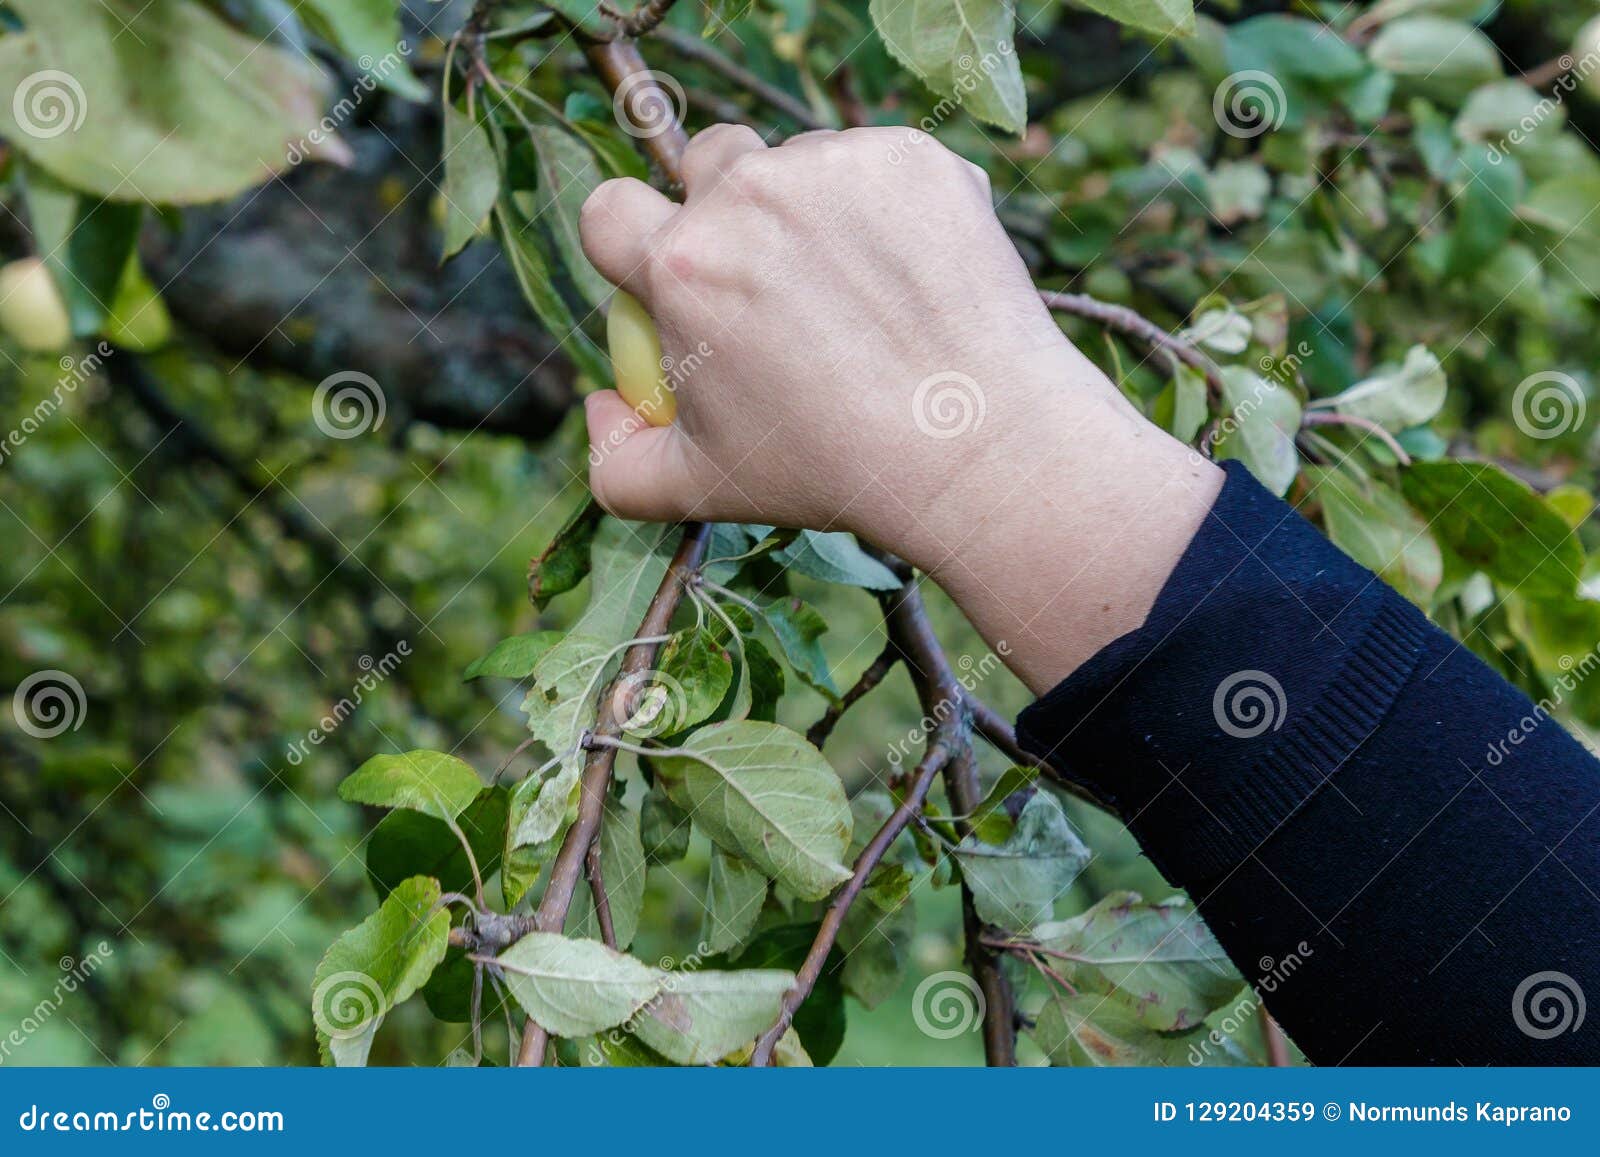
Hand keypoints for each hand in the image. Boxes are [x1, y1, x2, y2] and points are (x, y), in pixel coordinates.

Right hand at [579, 124, 1220, 688]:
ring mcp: (837, 166)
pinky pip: (874, 167)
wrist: (979, 451)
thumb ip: (615, 462)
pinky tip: (909, 280)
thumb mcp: (701, 491)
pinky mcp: (913, 158)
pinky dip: (884, 211)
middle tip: (771, 279)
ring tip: (855, 295)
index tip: (668, 274)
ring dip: (809, 209)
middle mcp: (751, 193)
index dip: (628, 243)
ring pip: (796, 162)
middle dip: (721, 206)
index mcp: (682, 264)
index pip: (607, 209)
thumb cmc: (834, 473)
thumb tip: (599, 404)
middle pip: (704, 161)